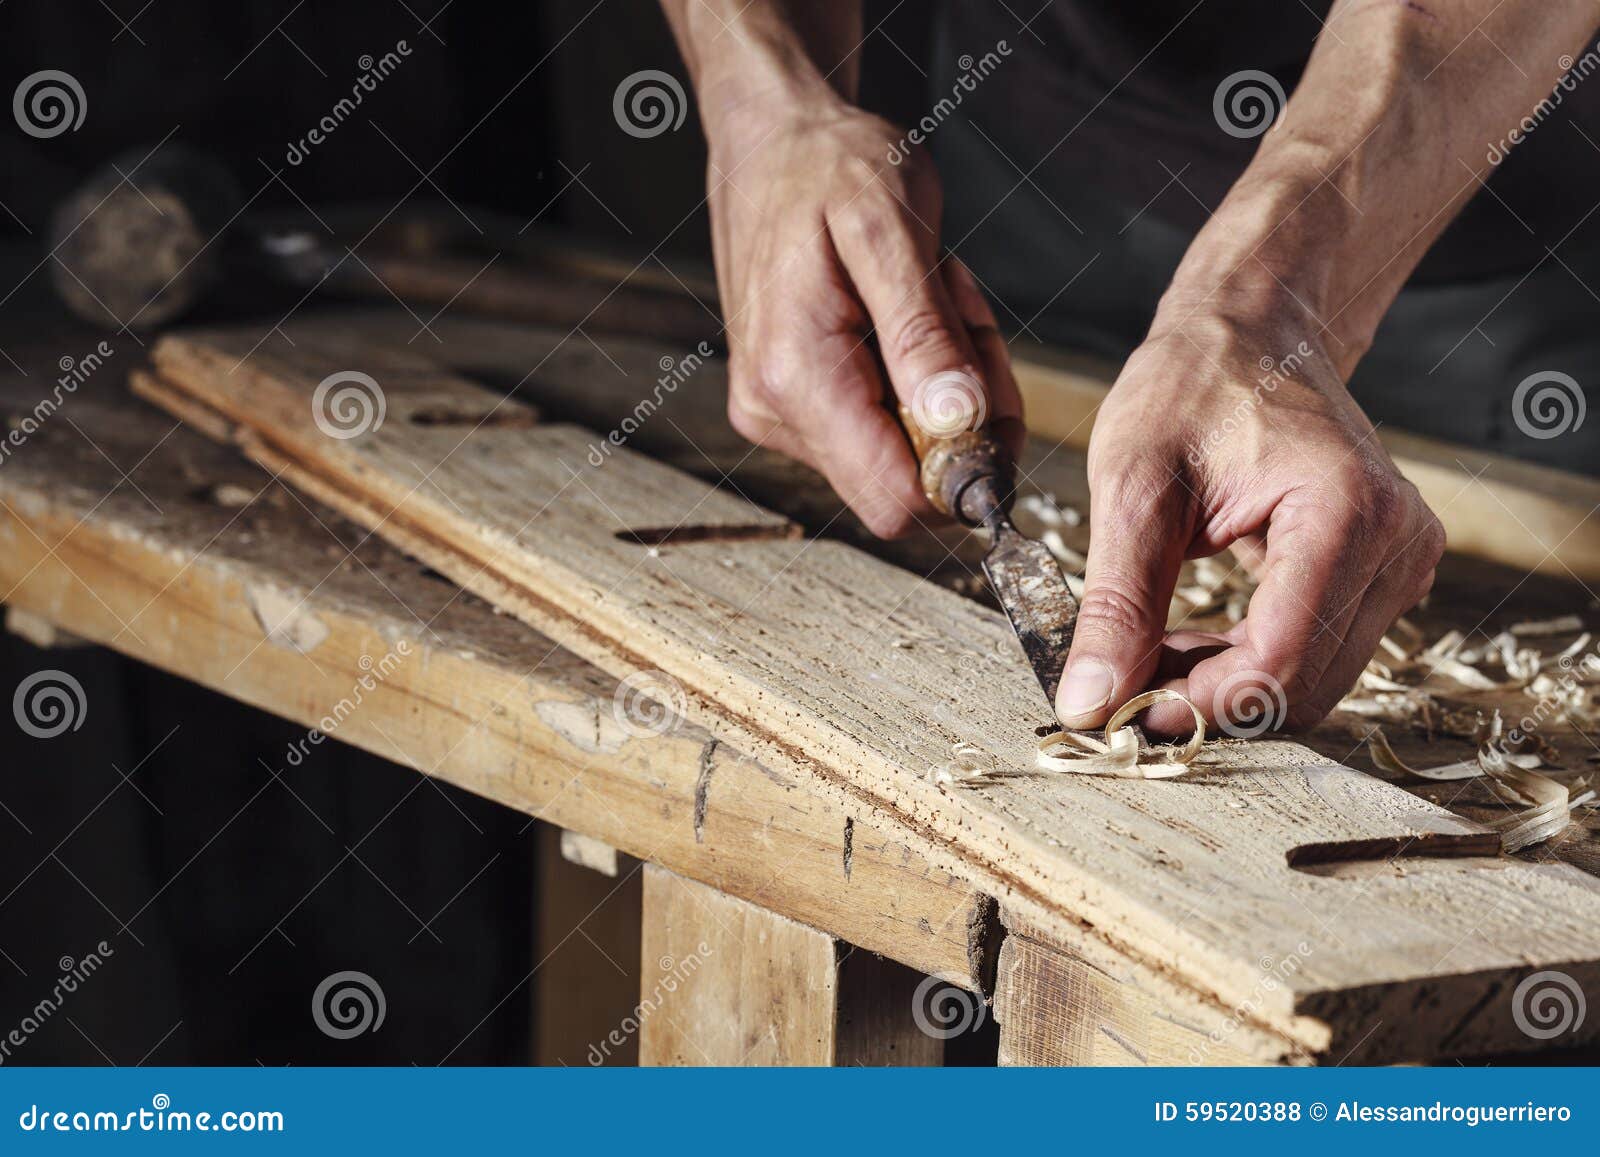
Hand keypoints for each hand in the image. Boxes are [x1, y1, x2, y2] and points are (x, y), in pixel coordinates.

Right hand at [707, 100, 1022, 536]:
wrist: (771, 140)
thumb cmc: (828, 167)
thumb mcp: (892, 230)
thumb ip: (924, 335)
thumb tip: (960, 425)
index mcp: (795, 377)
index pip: (896, 500)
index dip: (964, 471)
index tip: (991, 396)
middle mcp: (775, 412)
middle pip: (909, 480)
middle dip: (961, 415)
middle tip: (961, 315)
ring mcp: (777, 413)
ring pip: (901, 454)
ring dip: (942, 387)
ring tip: (931, 297)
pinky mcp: (788, 405)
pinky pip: (880, 425)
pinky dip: (916, 379)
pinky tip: (906, 313)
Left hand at [1054, 307, 1444, 735]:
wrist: (1252, 334)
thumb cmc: (1194, 385)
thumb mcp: (1132, 487)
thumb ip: (1115, 602)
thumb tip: (1089, 700)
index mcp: (1346, 512)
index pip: (1280, 660)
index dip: (1198, 704)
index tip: (1120, 709)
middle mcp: (1396, 545)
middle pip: (1303, 686)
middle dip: (1208, 702)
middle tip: (1121, 682)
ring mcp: (1401, 563)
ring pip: (1311, 683)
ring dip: (1225, 688)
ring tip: (1149, 648)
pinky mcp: (1384, 576)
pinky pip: (1317, 655)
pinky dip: (1247, 665)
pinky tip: (1187, 639)